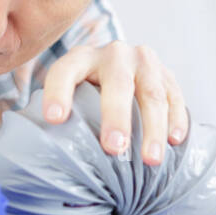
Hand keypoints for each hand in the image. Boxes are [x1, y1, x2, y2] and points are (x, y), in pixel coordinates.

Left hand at [41, 41, 189, 164]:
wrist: (121, 71)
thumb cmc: (86, 95)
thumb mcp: (68, 95)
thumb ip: (57, 114)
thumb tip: (38, 151)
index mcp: (80, 58)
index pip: (65, 71)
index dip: (58, 93)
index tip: (54, 119)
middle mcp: (114, 54)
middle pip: (117, 83)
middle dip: (116, 117)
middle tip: (114, 148)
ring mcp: (144, 62)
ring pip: (152, 93)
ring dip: (153, 128)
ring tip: (150, 160)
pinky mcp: (167, 75)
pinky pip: (175, 97)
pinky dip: (177, 119)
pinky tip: (175, 141)